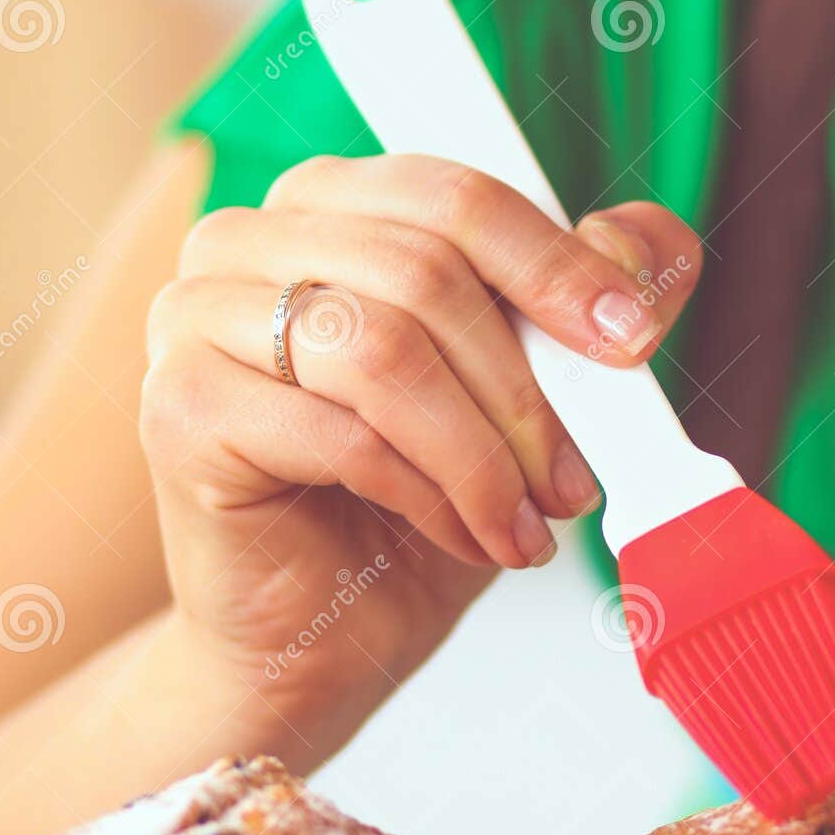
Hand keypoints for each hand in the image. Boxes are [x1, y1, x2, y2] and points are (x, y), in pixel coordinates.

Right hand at [140, 152, 702, 755]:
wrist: (322, 638)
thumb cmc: (418, 506)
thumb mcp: (526, 402)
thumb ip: (581, 313)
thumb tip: (657, 248)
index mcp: (335, 207)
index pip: (455, 196)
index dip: (556, 264)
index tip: (632, 343)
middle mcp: (249, 240)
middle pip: (426, 270)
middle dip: (528, 393)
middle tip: (576, 483)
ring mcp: (194, 317)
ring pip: (383, 350)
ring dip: (483, 456)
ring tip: (523, 527)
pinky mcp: (177, 410)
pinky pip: (340, 433)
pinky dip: (429, 496)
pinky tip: (464, 538)